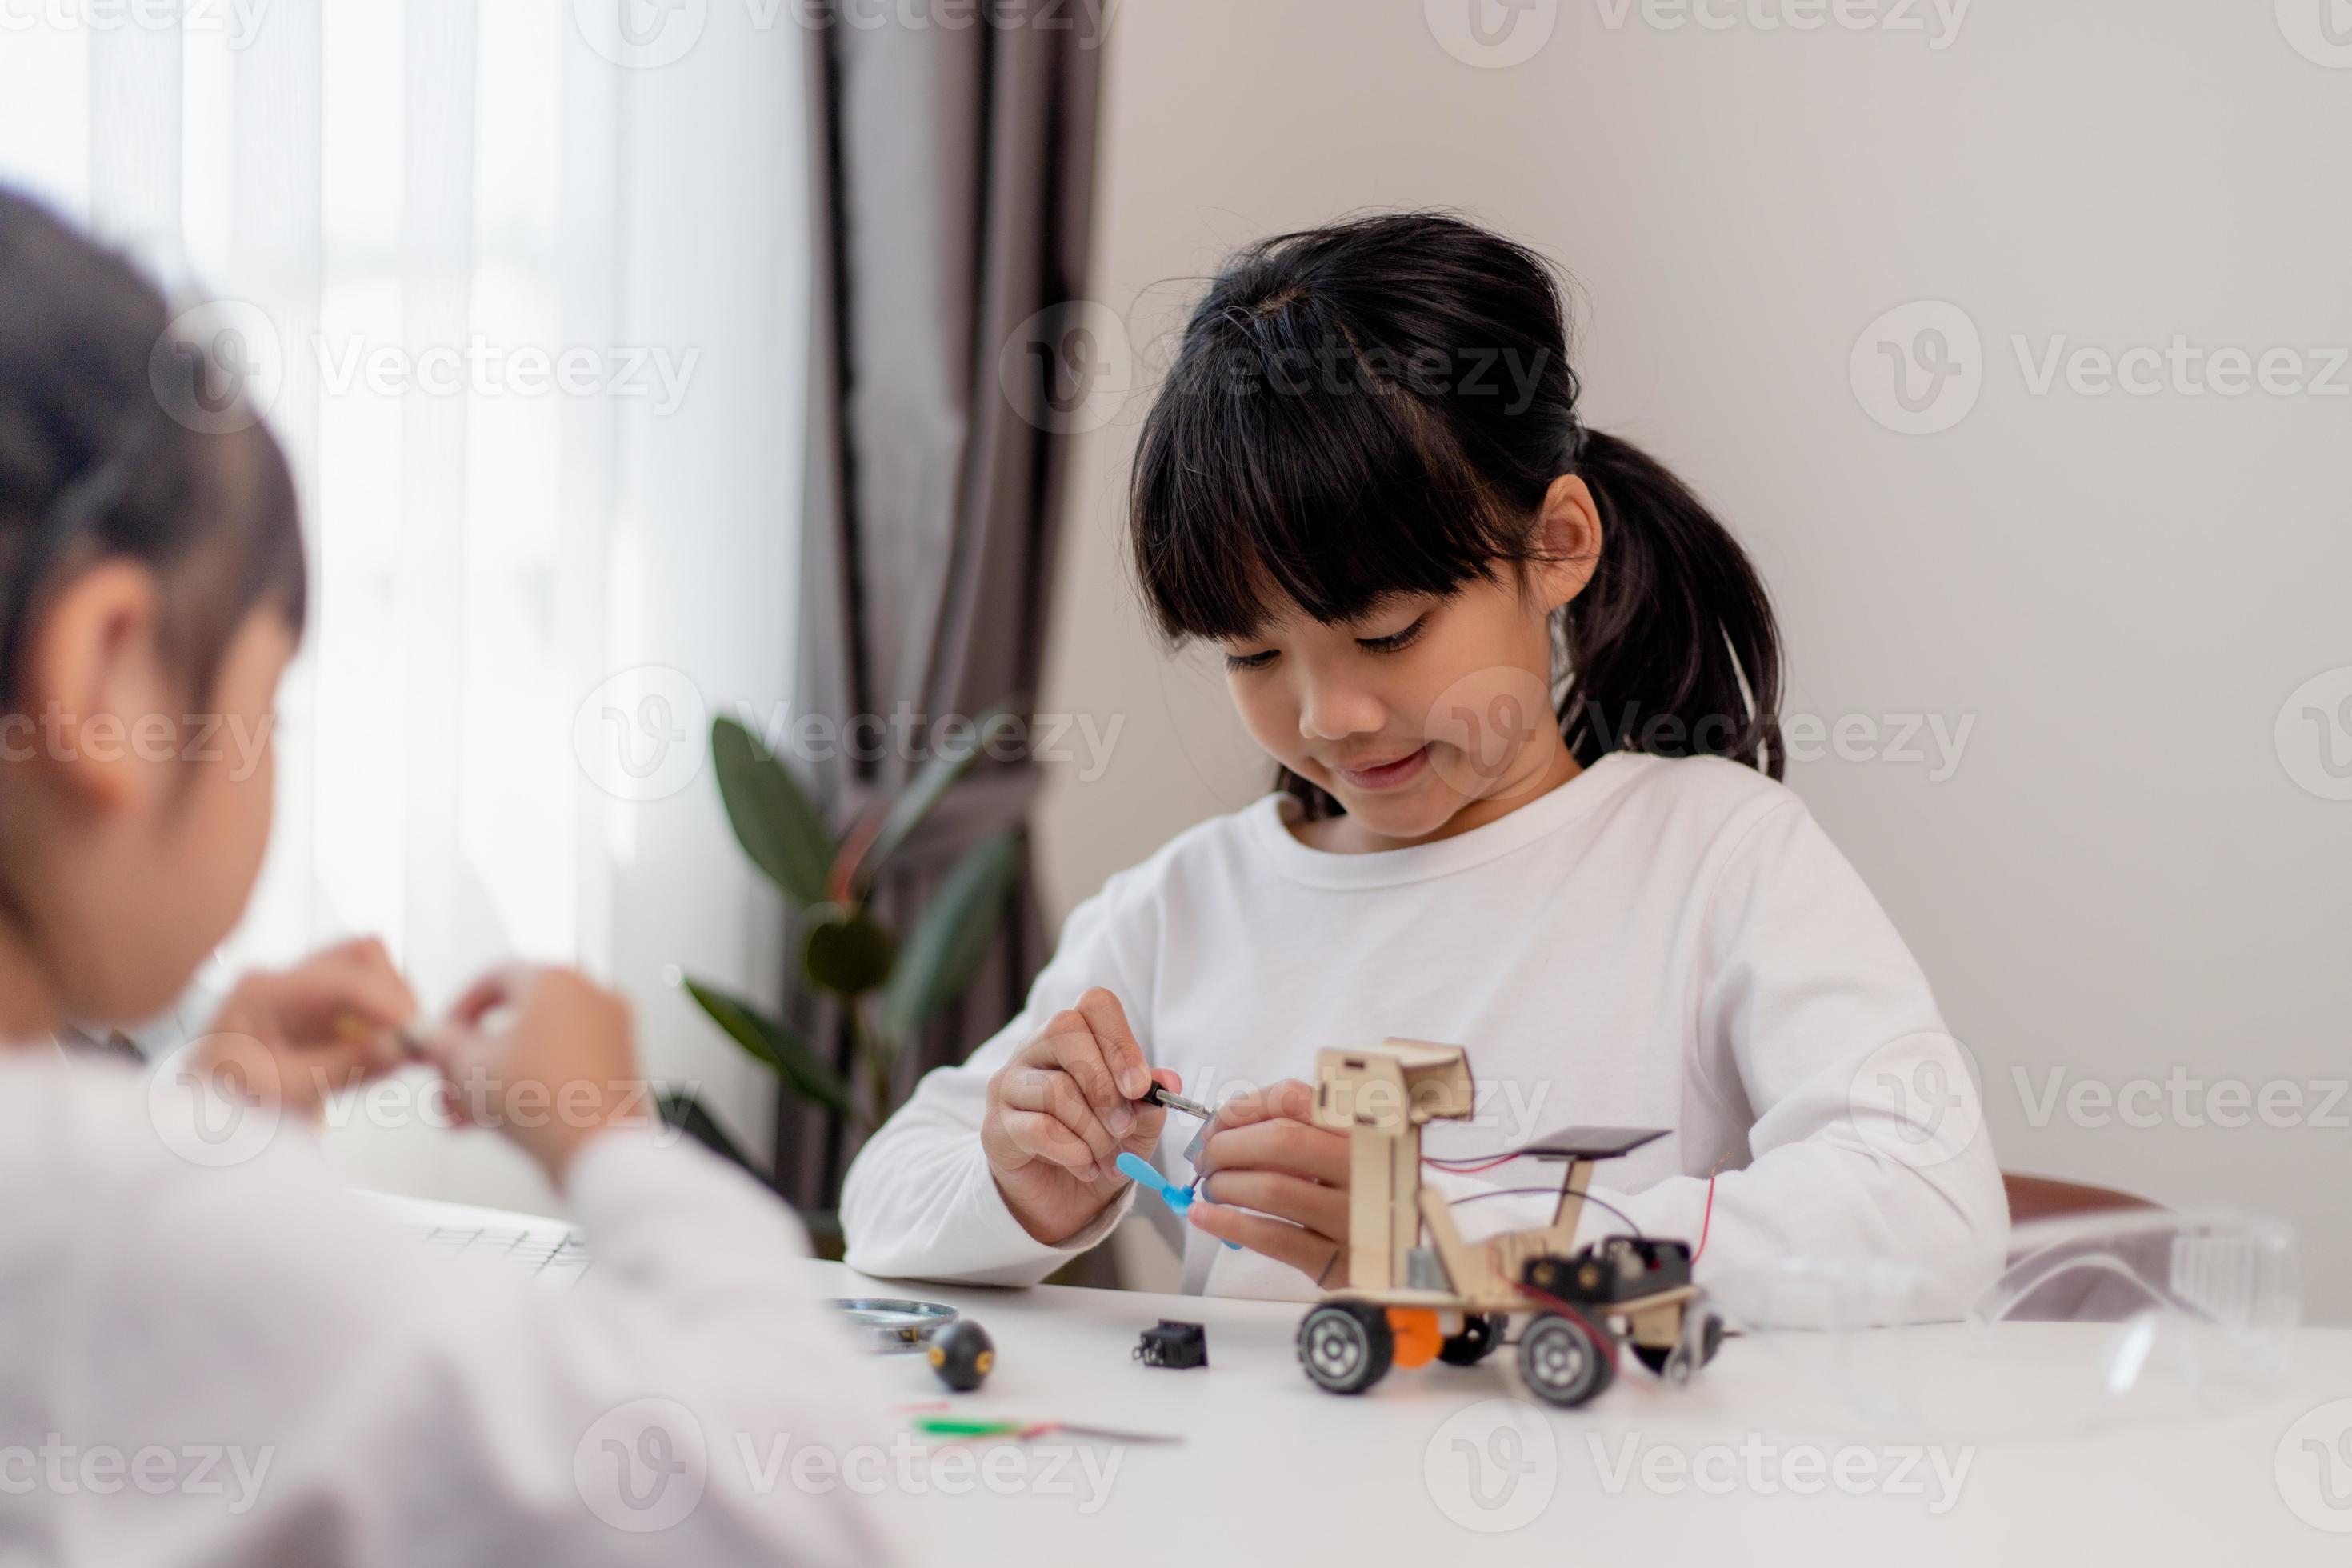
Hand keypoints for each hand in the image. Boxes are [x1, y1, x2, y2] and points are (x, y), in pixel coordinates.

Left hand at [194, 937, 418, 1121]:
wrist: (197, 1122)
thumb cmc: (223, 1106)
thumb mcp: (281, 1093)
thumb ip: (345, 1068)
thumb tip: (404, 1048)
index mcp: (262, 992)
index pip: (341, 976)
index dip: (386, 1001)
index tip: (415, 1032)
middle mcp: (285, 980)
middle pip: (361, 956)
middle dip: (394, 995)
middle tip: (410, 1041)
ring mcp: (305, 992)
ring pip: (372, 972)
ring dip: (393, 1007)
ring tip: (393, 1051)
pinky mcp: (323, 1011)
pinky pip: (370, 1002)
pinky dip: (386, 1023)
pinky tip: (377, 1054)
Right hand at [419, 965, 649, 1181]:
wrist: (598, 1150)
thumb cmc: (545, 1103)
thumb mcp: (469, 1069)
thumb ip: (441, 1045)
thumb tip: (429, 1034)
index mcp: (554, 980)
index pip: (493, 978)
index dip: (458, 1009)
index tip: (444, 1034)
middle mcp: (590, 995)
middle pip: (515, 1018)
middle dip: (473, 1056)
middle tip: (451, 1083)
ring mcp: (611, 1028)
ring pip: (537, 1046)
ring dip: (495, 1076)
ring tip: (466, 1113)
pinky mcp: (620, 1062)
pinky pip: (564, 1062)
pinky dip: (531, 1082)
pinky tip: (499, 1118)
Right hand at [982, 987, 1183, 1244]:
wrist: (1061, 1200)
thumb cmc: (1099, 1147)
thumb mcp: (1137, 1126)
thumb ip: (1149, 1101)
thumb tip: (1167, 1081)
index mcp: (1073, 1037)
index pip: (1095, 1004)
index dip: (1121, 1040)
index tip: (1140, 1087)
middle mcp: (1034, 1050)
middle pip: (1066, 1030)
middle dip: (1106, 1085)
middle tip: (1125, 1127)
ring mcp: (1009, 1085)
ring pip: (1056, 1088)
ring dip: (1095, 1131)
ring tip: (1108, 1158)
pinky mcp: (995, 1127)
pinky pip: (1040, 1129)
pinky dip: (1074, 1153)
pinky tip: (1086, 1167)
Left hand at [1187, 1078, 1350, 1284]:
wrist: (1402, 1259)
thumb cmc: (1363, 1194)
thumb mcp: (1348, 1149)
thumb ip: (1301, 1127)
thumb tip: (1227, 1126)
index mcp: (1364, 1130)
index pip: (1294, 1098)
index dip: (1244, 1108)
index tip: (1218, 1124)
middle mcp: (1364, 1168)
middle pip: (1280, 1141)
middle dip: (1228, 1147)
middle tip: (1208, 1159)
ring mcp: (1352, 1217)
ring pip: (1272, 1189)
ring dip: (1225, 1185)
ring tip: (1211, 1188)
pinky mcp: (1337, 1261)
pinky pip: (1272, 1238)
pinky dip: (1228, 1223)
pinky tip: (1205, 1217)